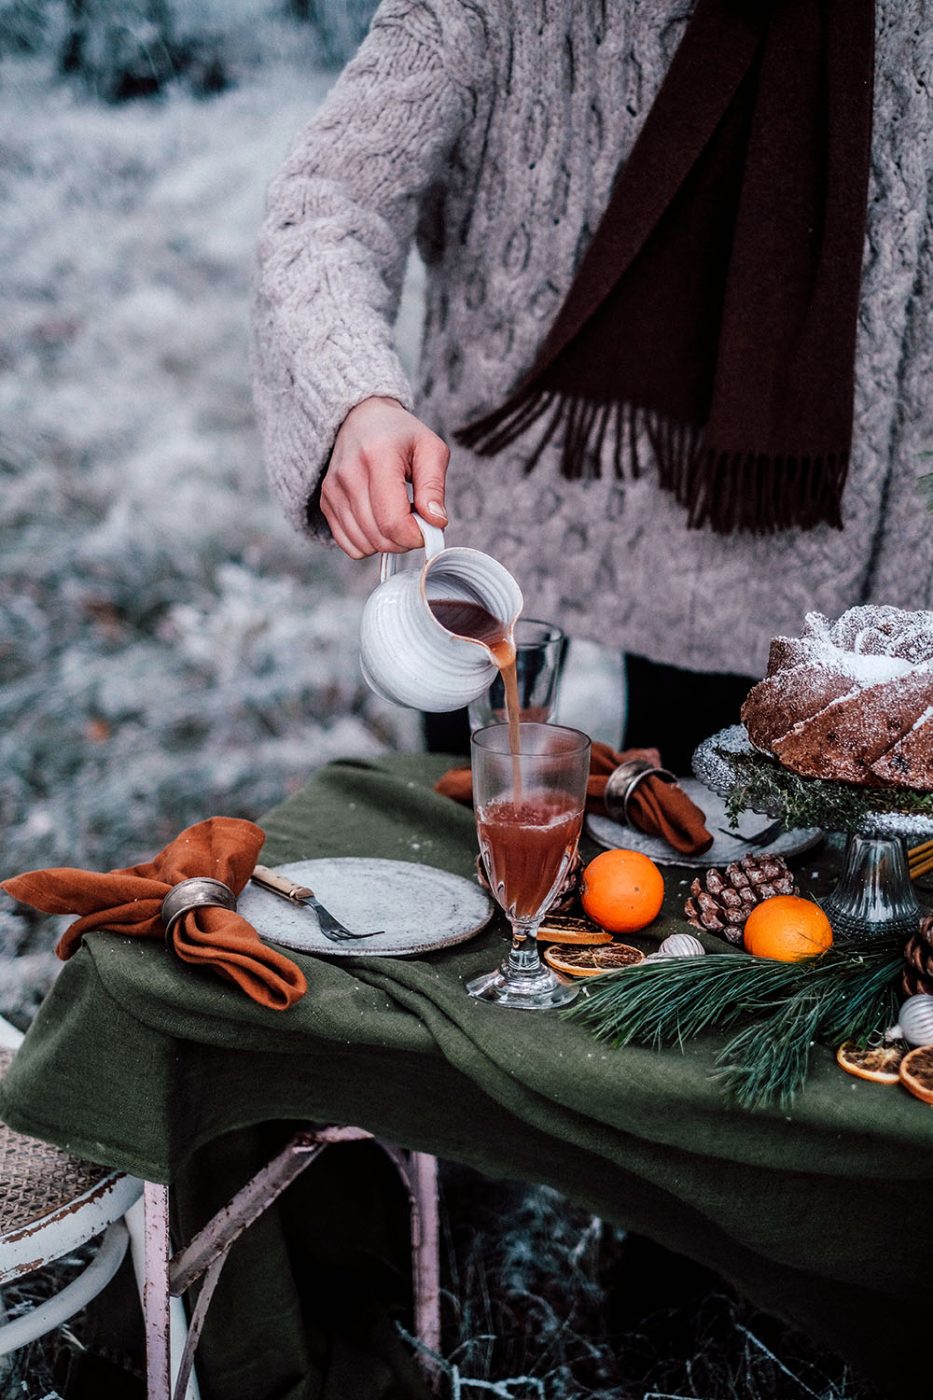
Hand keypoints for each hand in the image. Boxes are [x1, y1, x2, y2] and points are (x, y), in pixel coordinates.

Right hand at [320, 396, 448, 557]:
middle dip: (404, 540)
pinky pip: (349, 545)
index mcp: (378, 456)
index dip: (415, 536)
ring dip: (387, 542)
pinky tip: (378, 522)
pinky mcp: (325, 502)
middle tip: (415, 521)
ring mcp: (333, 490)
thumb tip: (436, 523)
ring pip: (363, 545)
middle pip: (379, 537)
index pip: (393, 520)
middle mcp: (349, 474)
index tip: (428, 528)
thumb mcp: (430, 449)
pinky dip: (369, 543)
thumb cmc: (401, 435)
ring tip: (396, 516)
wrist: (361, 419)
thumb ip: (435, 487)